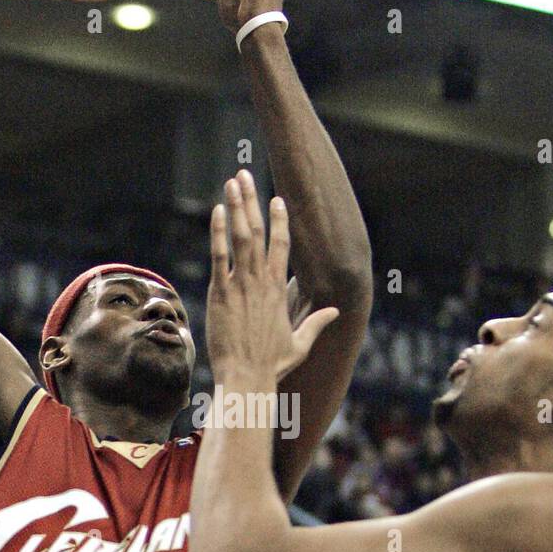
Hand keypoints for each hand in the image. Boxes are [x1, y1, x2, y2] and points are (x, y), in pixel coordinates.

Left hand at [207, 170, 337, 383]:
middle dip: (252, 200)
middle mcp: (262, 280)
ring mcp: (241, 284)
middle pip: (259, 231)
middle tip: (245, 174)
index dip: (280, 219)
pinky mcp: (221, 292)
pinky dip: (218, 231)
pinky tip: (217, 210)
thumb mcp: (300, 343)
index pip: (283, 244)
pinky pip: (220, 254)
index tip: (277, 198)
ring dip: (236, 206)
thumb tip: (336, 311)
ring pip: (241, 236)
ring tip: (232, 182)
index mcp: (280, 288)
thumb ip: (316, 322)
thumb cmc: (272, 364)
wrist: (247, 377)